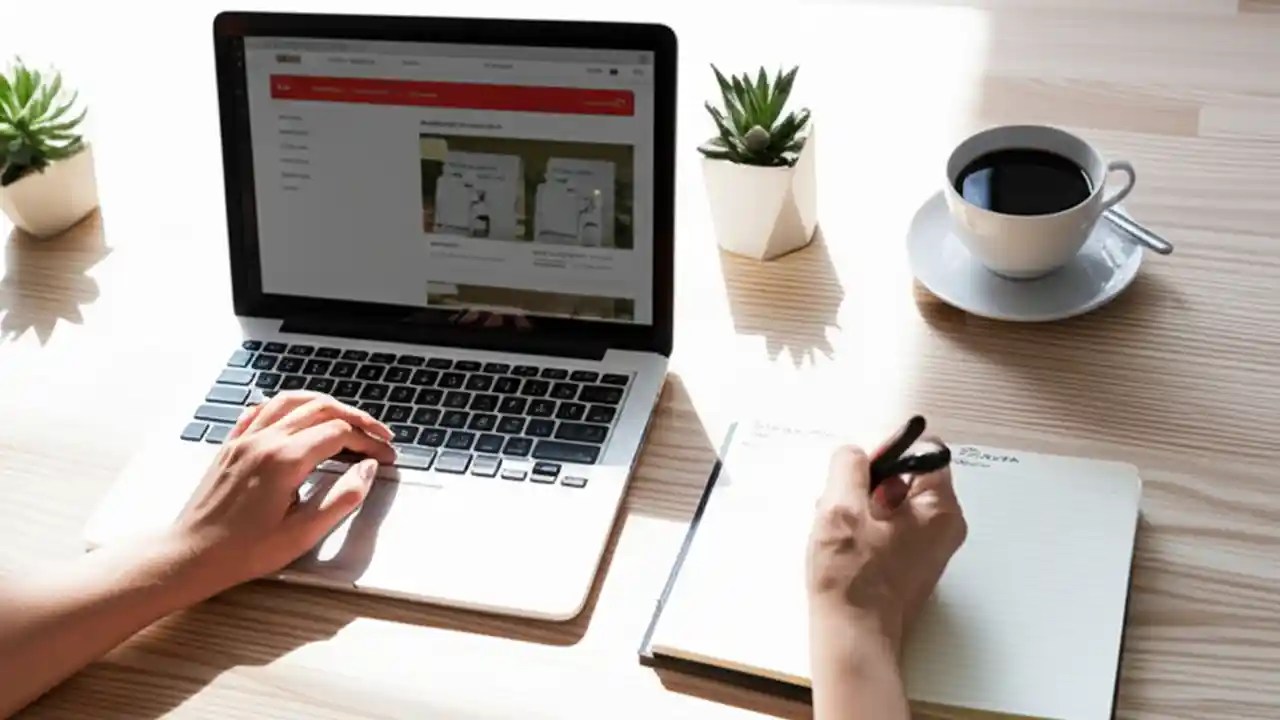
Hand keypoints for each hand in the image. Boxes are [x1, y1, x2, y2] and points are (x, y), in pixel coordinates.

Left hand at [169, 392, 395, 593]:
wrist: (191, 556)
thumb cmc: (243, 552)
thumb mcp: (303, 534)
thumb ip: (342, 498)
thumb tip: (368, 470)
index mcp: (285, 460)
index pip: (340, 434)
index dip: (370, 442)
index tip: (385, 457)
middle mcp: (265, 441)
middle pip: (321, 409)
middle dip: (356, 418)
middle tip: (378, 435)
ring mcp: (245, 439)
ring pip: (292, 401)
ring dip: (325, 404)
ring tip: (347, 417)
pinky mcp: (232, 445)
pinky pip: (262, 409)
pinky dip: (288, 405)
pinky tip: (298, 414)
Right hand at [806, 442, 966, 651]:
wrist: (853, 637)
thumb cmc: (851, 579)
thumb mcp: (840, 508)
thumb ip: (849, 467)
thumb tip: (854, 455)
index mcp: (939, 510)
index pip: (923, 452)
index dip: (887, 454)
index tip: (860, 474)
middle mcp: (942, 528)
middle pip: (904, 478)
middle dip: (865, 486)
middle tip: (841, 509)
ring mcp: (927, 548)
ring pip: (890, 504)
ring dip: (859, 509)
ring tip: (837, 533)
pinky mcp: (910, 563)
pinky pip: (887, 529)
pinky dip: (863, 530)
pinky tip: (842, 547)